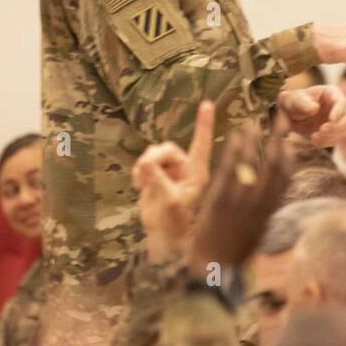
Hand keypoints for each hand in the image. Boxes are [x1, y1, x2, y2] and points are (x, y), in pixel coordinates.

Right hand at [135, 101, 215, 261]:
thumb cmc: (175, 226)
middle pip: (167, 149)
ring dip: (144, 164)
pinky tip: (137, 185)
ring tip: (139, 182)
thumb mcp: (167, 203)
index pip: (201, 144)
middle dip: (153, 157)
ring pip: (154, 154)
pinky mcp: (157, 178)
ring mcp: (171, 173)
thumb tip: (145, 162)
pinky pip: (145, 164)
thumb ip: (157, 181)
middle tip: (142, 171)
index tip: (207, 103)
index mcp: (197, 174)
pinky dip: (139, 171)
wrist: (164, 241)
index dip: (203, 124)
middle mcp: (185, 170)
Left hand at [187, 123, 294, 271]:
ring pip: (254, 163)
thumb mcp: (255, 235)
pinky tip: (233, 134)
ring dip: (255, 139)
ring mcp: (241, 201)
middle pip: (276, 164)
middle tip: (280, 118)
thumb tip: (267, 202)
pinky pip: (230, 169)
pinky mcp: (220, 200)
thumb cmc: (232, 256)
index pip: (285, 177)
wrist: (212, 272)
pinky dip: (235, 149)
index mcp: (269, 212)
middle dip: (280, 138)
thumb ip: (262, 215)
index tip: (287, 140)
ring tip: (252, 122)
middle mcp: (260, 204)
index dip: (289, 155)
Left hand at [275, 85, 345, 147]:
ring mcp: (337, 120)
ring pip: (344, 130)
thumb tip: (315, 108)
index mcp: (331, 93)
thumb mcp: (294, 100)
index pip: (342, 102)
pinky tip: (314, 142)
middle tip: (321, 130)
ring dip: (331, 137)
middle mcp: (338, 106)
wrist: (288, 115)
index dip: (339, 112)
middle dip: (336, 127)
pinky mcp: (333, 132)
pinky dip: (326, 142)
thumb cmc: (292, 102)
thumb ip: (302, 103)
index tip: (331, 120)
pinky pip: (336, 139)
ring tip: (314, 138)